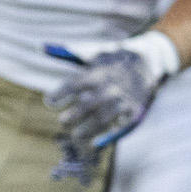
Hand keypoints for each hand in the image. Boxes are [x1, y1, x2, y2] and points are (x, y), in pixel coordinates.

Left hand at [43, 32, 178, 156]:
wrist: (149, 61)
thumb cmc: (114, 58)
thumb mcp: (93, 52)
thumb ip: (67, 54)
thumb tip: (41, 47)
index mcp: (98, 73)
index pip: (74, 85)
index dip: (60, 93)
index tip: (48, 102)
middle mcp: (109, 88)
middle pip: (88, 105)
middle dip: (74, 115)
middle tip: (63, 121)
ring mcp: (122, 100)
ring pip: (103, 118)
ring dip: (88, 129)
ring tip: (76, 134)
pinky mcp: (133, 110)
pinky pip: (120, 126)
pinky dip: (108, 136)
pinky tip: (96, 143)